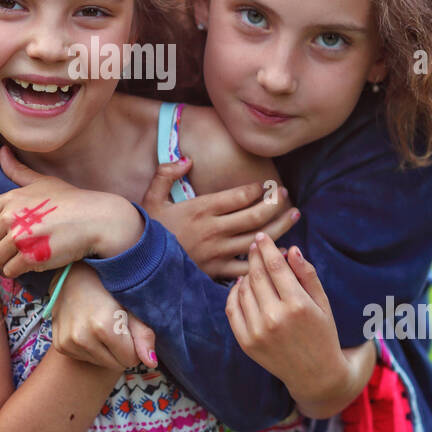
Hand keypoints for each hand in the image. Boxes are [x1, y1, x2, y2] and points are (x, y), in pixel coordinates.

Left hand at [0, 146, 142, 277]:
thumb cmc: (71, 201)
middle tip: (4, 251)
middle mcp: (11, 218)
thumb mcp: (43, 181)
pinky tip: (28, 264)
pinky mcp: (32, 257)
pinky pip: (10, 270)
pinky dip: (16, 271)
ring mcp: (21, 238)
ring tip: (18, 256)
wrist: (96, 220)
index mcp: (9, 199)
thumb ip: (17, 171)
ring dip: (4, 261)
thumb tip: (2, 152)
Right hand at [50, 266, 157, 371]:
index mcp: (103, 327)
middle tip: (115, 324)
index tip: (128, 327)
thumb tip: (151, 363)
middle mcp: (82, 337)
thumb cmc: (109, 285)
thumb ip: (143, 335)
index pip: (130, 359)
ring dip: (105, 349)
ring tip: (100, 324)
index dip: (134, 345)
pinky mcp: (59, 345)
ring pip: (100, 363)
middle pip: (115, 364)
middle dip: (120, 350)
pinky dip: (90, 348)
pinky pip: (84, 358)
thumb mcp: (132, 305)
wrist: (75, 272)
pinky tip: (88, 328)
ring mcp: (68, 342)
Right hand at [140, 158, 298, 279]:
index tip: (268, 184)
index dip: (258, 189)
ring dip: (280, 227)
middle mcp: (213, 230)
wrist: (137, 263)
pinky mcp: (215, 272)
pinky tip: (280, 251)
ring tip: (294, 215)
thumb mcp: (151, 198)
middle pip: (255, 217)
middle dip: (275, 204)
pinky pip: (247, 266)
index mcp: (201, 209)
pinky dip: (265, 259)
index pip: (240, 196)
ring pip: (257, 239)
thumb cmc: (147, 230)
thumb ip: (166, 173)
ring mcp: (217, 253)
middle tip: (286, 195)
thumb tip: (187, 158)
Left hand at [225, 233, 373, 418]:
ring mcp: (258, 331)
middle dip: (254, 256)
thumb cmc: (323, 334)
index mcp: (297, 305)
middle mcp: (275, 318)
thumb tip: (291, 250)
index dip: (266, 247)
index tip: (262, 236)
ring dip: (246, 274)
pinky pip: (232, 309)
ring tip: (253, 267)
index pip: (275, 266)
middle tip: (254, 244)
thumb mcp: (322, 303)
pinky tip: (242, 285)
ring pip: (243, 290)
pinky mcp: (246, 342)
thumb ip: (307, 275)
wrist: (315, 375)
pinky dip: (234, 293)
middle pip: (256, 275)